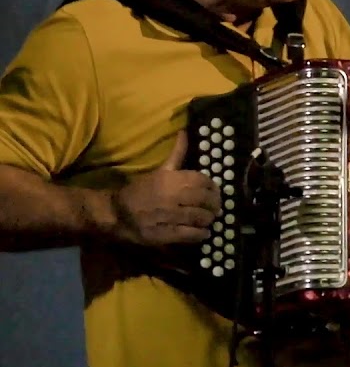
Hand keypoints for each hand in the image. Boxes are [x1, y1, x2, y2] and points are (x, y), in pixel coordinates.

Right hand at [108, 132, 221, 246]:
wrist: (116, 212)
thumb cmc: (142, 190)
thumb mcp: (160, 170)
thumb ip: (177, 154)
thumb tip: (185, 131)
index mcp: (170, 179)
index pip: (203, 181)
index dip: (213, 187)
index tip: (215, 191)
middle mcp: (170, 197)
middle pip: (205, 200)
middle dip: (215, 204)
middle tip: (216, 207)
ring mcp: (166, 217)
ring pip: (200, 217)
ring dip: (209, 219)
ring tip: (209, 219)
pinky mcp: (163, 234)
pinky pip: (189, 234)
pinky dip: (200, 234)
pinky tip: (203, 232)